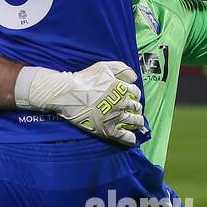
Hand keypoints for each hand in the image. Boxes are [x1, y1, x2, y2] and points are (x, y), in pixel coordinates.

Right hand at [14, 60, 145, 145]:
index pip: (136, 93)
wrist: (68, 93)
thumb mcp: (104, 67)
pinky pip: (124, 137)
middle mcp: (122, 103)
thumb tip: (134, 78)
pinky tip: (132, 139)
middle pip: (136, 108)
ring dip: (137, 123)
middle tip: (135, 112)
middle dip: (137, 110)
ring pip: (134, 122)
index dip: (135, 96)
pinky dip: (130, 138)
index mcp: (122, 88)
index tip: (133, 99)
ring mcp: (116, 117)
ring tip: (137, 124)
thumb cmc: (84, 79)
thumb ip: (122, 69)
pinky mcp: (108, 129)